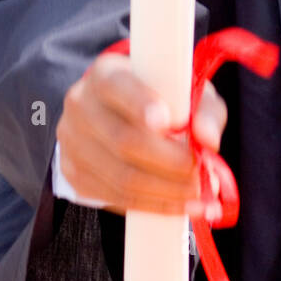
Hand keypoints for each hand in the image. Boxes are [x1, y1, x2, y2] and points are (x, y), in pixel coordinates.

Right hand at [57, 51, 226, 215]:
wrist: (123, 117)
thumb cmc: (163, 99)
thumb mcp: (188, 92)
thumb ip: (203, 110)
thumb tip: (208, 140)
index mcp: (106, 74)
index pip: (117, 86)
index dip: (141, 104)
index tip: (168, 122)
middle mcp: (81, 105)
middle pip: (122, 140)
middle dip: (169, 162)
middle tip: (201, 174)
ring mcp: (72, 143)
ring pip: (120, 176)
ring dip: (166, 191)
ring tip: (200, 196)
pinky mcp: (74, 175)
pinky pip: (115, 198)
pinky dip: (153, 206)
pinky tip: (181, 206)